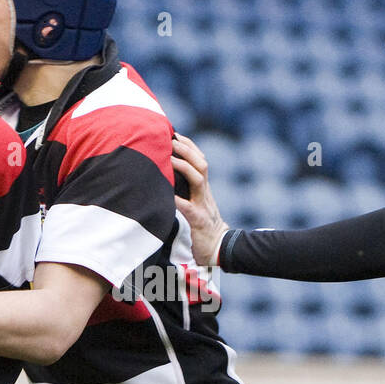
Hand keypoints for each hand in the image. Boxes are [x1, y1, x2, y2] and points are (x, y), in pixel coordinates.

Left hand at [171, 133, 228, 266]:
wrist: (218, 249)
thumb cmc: (203, 228)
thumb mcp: (196, 205)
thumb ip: (186, 192)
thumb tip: (167, 179)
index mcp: (204, 189)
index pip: (200, 160)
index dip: (190, 146)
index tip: (176, 134)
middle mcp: (204, 193)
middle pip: (201, 164)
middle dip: (187, 149)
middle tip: (172, 139)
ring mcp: (202, 205)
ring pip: (198, 179)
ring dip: (184, 166)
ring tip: (169, 158)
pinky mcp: (197, 220)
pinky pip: (187, 206)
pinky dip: (176, 198)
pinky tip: (165, 191)